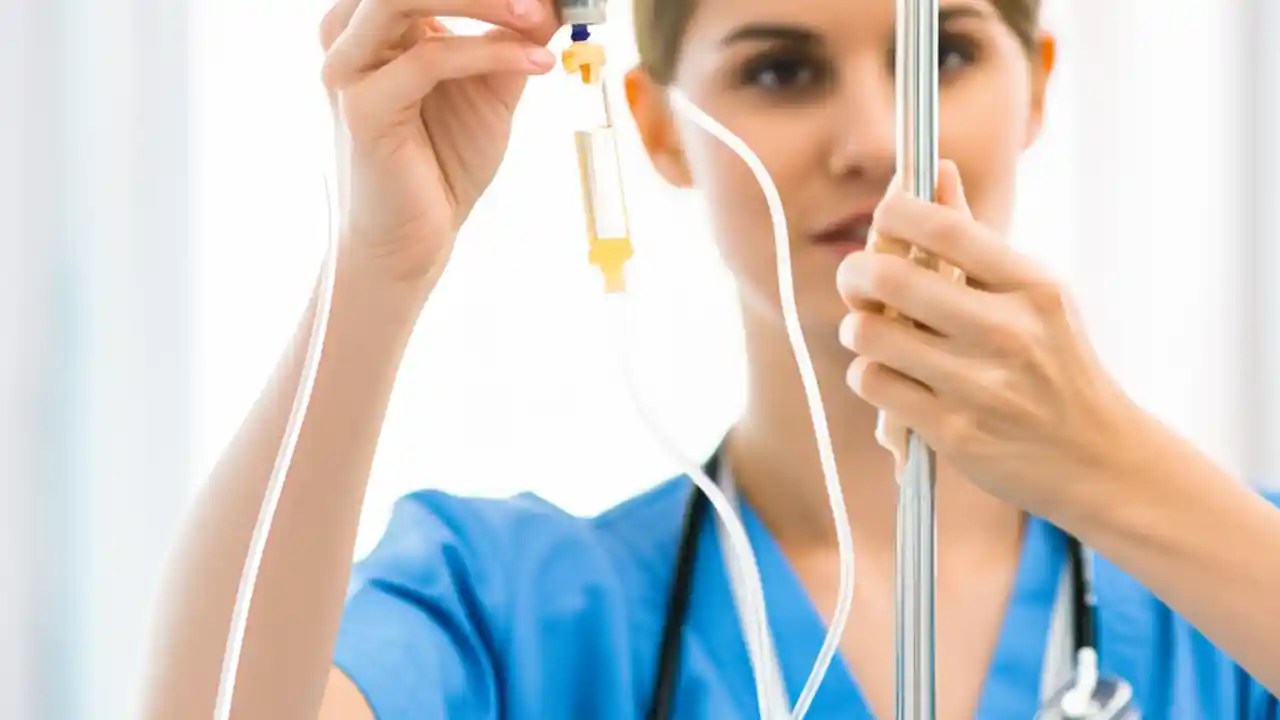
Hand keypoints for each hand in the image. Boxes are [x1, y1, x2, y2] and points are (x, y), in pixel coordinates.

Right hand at [319, 0, 561, 287]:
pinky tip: (537, 64)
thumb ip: (515, 38)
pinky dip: (489, 53)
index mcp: (376, 22)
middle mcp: (351, 35)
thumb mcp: (493, 87)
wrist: (412, 241)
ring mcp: (349, 70)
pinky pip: (428, 61)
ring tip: (540, 15)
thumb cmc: (443, 163)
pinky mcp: (363, 110)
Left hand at [835, 161, 1144, 517]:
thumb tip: (935, 167)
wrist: (1097, 459)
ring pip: (868, 333)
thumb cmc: (1056, 364)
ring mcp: (980, 386)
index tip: (884, 222)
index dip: (893, 212)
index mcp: (1032, 286)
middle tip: (857, 280)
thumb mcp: (1035, 293)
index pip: (942, 226)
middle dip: (855, 273)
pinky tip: (889, 376)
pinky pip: (872, 382)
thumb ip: (974, 236)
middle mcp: (1008, 332)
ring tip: (873, 333)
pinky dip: (868, 375)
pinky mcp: (952, 432)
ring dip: (859, 329)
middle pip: (889, 277)